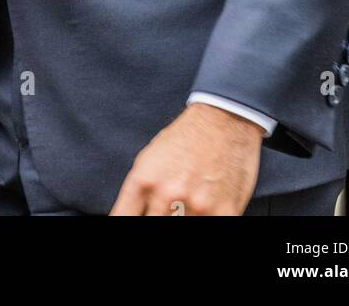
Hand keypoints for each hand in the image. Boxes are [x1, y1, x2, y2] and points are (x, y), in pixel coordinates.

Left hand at [109, 103, 262, 215]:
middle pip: (152, 225)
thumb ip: (138, 194)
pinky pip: (212, 227)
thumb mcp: (148, 160)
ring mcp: (197, 207)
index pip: (123, 218)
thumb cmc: (184, 139)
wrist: (223, 121)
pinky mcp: (225, 212)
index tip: (139, 217)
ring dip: (185, 216)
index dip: (130, 221)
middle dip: (158, 217)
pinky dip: (206, 218)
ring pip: (182, 228)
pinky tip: (206, 206)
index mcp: (144, 181)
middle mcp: (168, 196)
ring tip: (187, 202)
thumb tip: (130, 215)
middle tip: (169, 206)